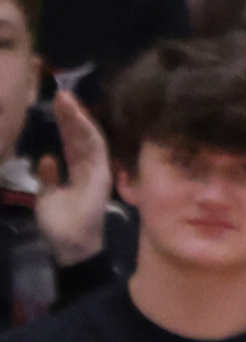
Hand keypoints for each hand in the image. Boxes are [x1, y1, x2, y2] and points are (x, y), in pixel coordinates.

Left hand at [35, 89, 111, 266]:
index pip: (73, 143)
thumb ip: (48, 178)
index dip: (66, 125)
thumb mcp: (47, 197)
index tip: (57, 104)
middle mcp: (91, 168)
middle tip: (61, 93)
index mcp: (79, 173)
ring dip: (78, 118)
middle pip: (81, 137)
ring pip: (89, 137)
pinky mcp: (101, 174)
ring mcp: (98, 170)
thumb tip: (47, 157)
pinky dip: (88, 131)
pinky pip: (96, 148)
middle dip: (71, 116)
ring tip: (67, 99)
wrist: (71, 247)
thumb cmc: (60, 226)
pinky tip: (79, 116)